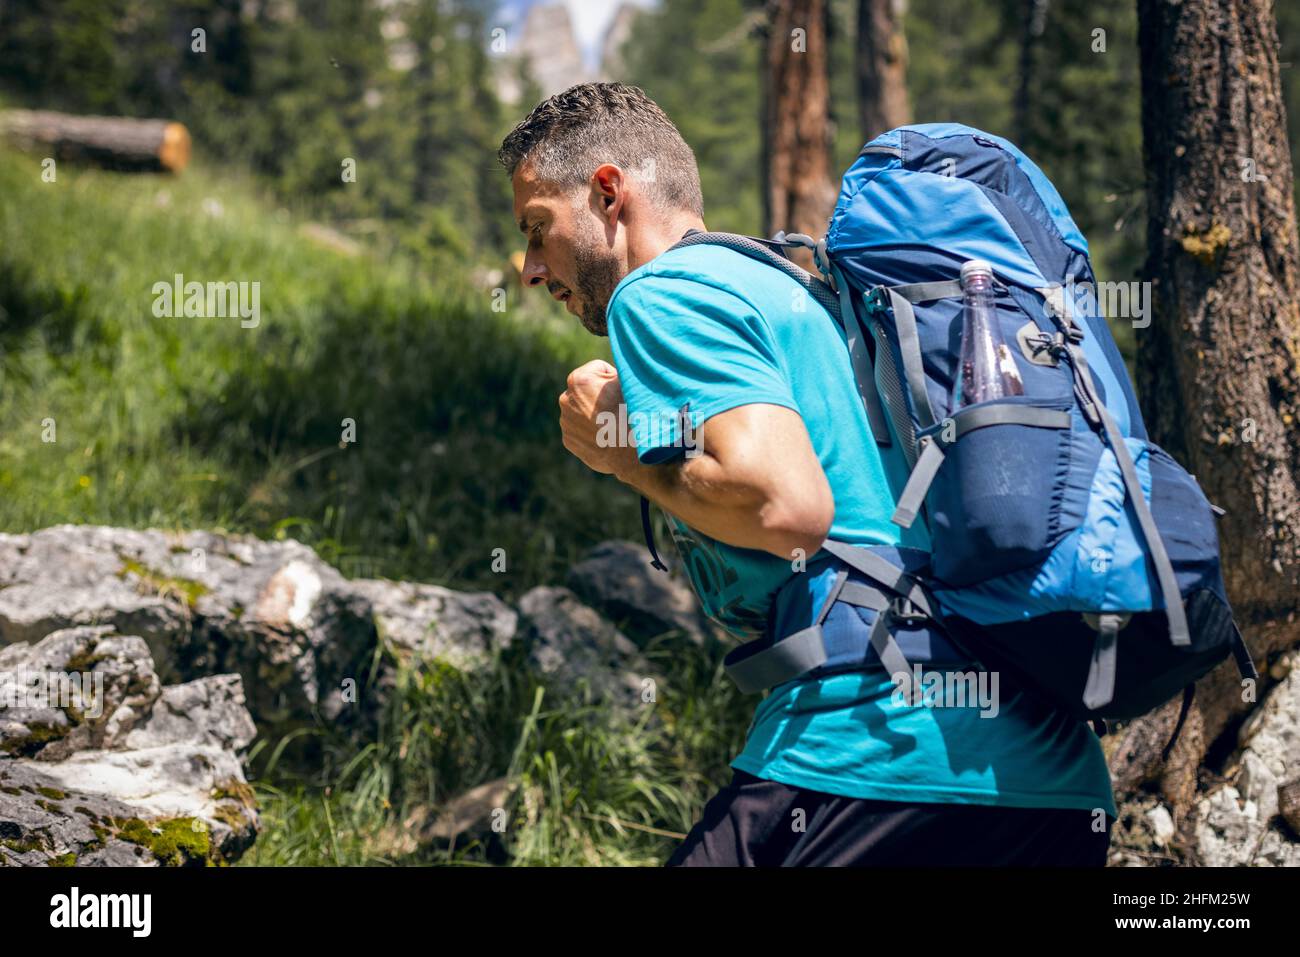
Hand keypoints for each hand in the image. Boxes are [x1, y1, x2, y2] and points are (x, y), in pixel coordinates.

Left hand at [558, 359, 637, 476]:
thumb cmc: (632, 414)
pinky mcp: (568, 441)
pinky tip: (605, 436)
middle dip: (600, 396)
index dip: (614, 379)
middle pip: (587, 390)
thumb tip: (618, 367)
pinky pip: (580, 429)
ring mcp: (566, 422)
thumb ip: (619, 369)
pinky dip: (591, 430)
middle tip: (618, 408)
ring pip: (582, 410)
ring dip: (594, 414)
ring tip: (613, 423)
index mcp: (578, 380)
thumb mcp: (629, 381)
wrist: (631, 453)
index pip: (599, 369)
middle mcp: (565, 400)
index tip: (622, 392)